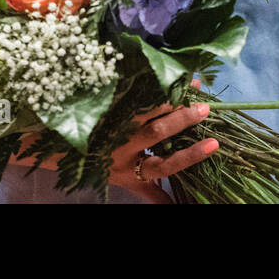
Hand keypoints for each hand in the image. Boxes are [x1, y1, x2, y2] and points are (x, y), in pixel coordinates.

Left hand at [109, 83, 218, 203]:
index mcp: (134, 169)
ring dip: (164, 99)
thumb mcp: (127, 182)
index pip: (165, 166)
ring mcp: (114, 126)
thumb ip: (152, 192)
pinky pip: (125, 95)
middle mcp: (125, 147)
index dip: (189, 156)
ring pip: (141, 111)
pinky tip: (160, 73)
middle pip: (156, 133)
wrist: (64, 148)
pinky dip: (144, 84)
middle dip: (182, 121)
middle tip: (205, 109)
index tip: (214, 144)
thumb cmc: (102, 166)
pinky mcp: (104, 107)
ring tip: (186, 86)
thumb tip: (173, 206)